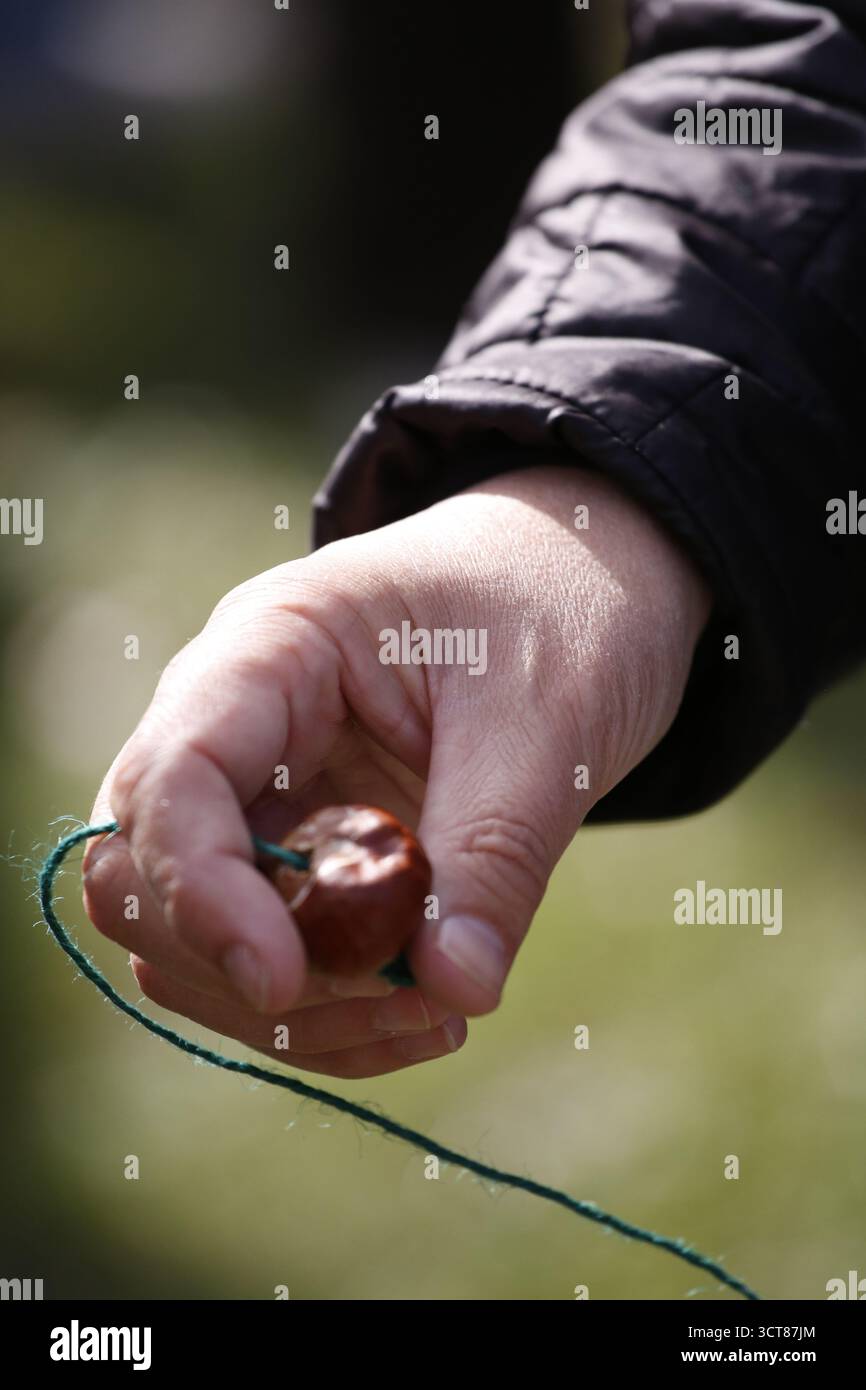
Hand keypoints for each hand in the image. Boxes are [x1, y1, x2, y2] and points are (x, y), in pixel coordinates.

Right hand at [82, 464, 709, 1077]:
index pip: (173, 776)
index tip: (283, 981)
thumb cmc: (560, 608)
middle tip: (393, 996)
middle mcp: (234, 722)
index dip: (199, 891)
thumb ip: (495, 853)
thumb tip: (453, 989)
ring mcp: (258, 792)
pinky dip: (328, 1012)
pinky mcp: (299, 852)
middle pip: (138, 870)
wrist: (590, 579)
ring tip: (434, 1011)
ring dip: (291, 1009)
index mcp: (272, 646)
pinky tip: (431, 1009)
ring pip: (187, 937)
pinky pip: (267, 955)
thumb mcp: (547, 722)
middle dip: (237, 963)